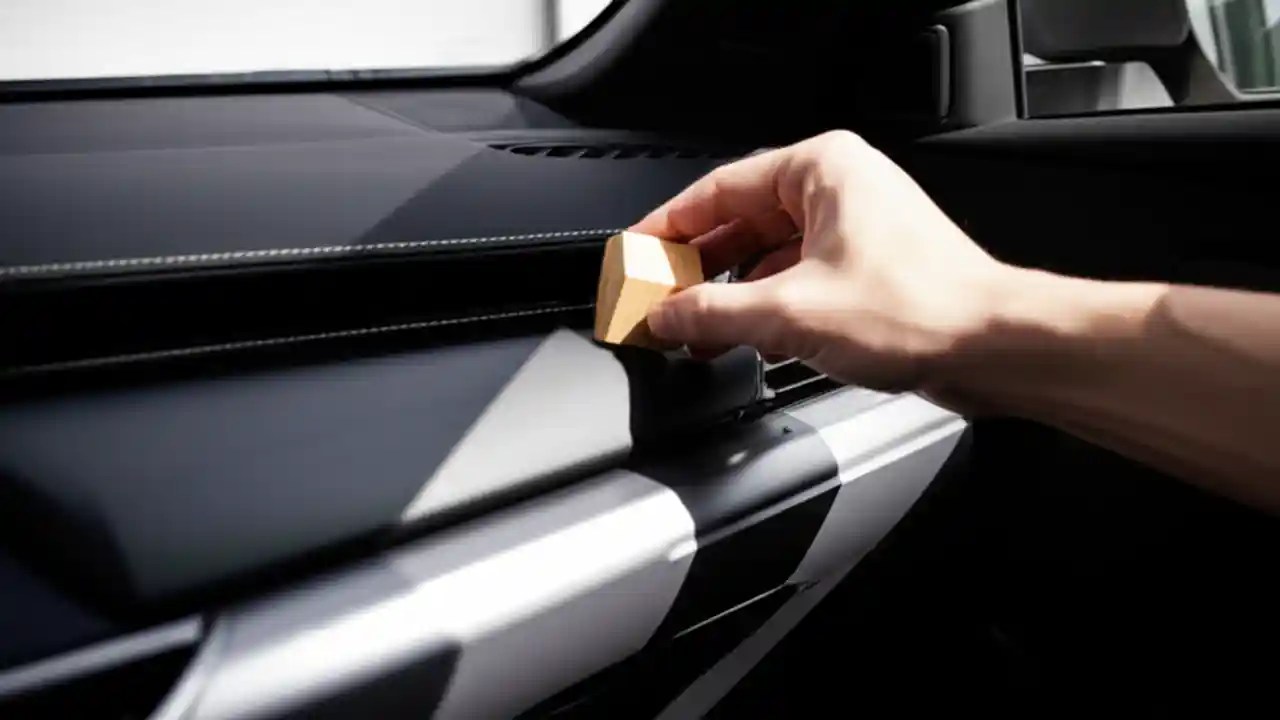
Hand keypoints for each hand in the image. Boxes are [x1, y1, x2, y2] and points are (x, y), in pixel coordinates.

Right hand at [631, 130, 1014, 393]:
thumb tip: (663, 314)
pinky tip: (739, 340)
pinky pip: (795, 280)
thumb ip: (712, 314)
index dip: (666, 228)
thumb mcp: (791, 313)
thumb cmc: (922, 309)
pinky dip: (763, 309)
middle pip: (740, 222)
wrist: (994, 348)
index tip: (634, 256)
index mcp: (820, 170)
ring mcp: (854, 230)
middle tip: (654, 298)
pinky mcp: (866, 270)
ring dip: (728, 296)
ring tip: (688, 329)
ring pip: (768, 255)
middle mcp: (838, 191)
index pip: (717, 190)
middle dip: (695, 269)